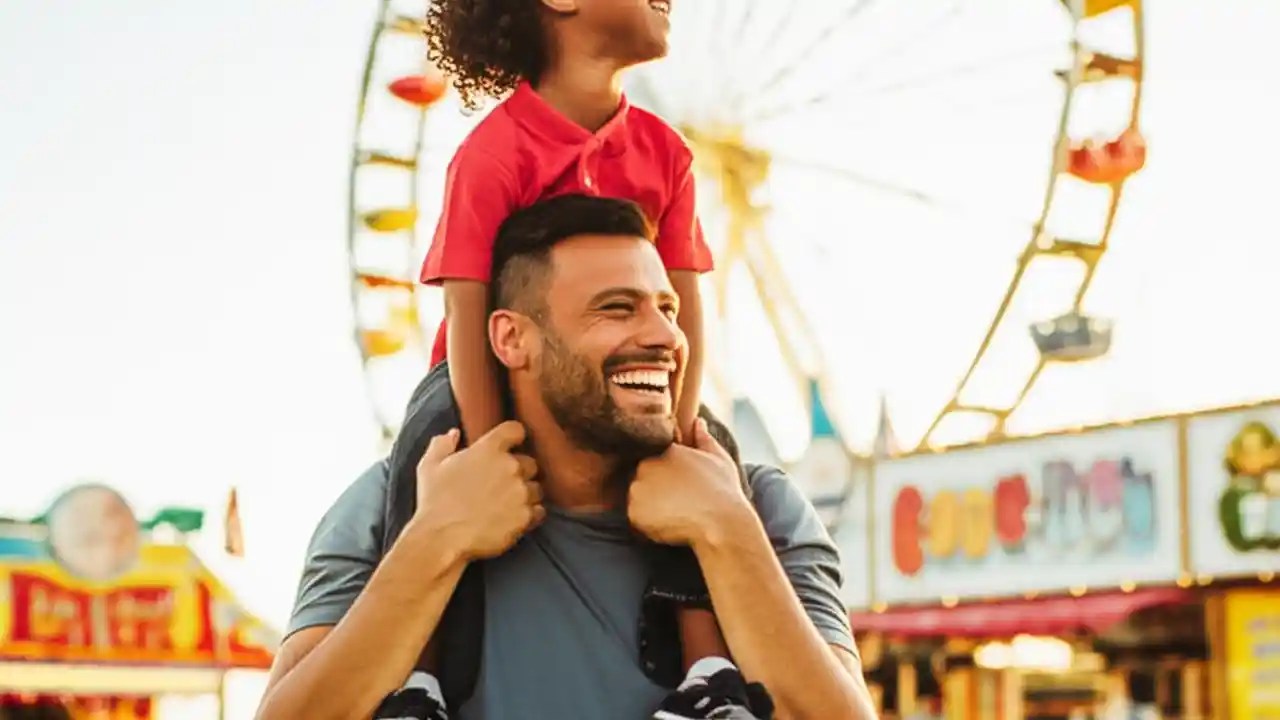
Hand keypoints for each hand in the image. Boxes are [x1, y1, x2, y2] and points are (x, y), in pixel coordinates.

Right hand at [412, 421, 543, 560]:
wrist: (441, 538)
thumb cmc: (434, 502)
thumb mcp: (429, 467)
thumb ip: (442, 445)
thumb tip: (454, 434)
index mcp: (489, 449)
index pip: (515, 430)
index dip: (514, 437)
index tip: (510, 444)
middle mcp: (510, 467)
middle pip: (529, 462)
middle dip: (519, 471)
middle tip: (503, 483)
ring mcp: (521, 492)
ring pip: (536, 488)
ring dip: (525, 493)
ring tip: (508, 504)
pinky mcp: (525, 516)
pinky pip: (539, 511)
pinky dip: (531, 513)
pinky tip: (515, 517)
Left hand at [628, 418, 753, 547]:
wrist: (721, 522)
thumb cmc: (724, 490)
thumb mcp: (719, 458)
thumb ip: (704, 439)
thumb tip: (697, 422)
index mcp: (666, 450)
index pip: (656, 456)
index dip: (666, 472)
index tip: (678, 484)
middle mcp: (647, 465)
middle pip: (643, 475)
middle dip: (654, 486)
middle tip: (676, 500)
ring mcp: (638, 489)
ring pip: (637, 496)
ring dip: (648, 503)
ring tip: (672, 513)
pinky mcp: (634, 512)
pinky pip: (635, 517)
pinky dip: (646, 522)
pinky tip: (667, 523)